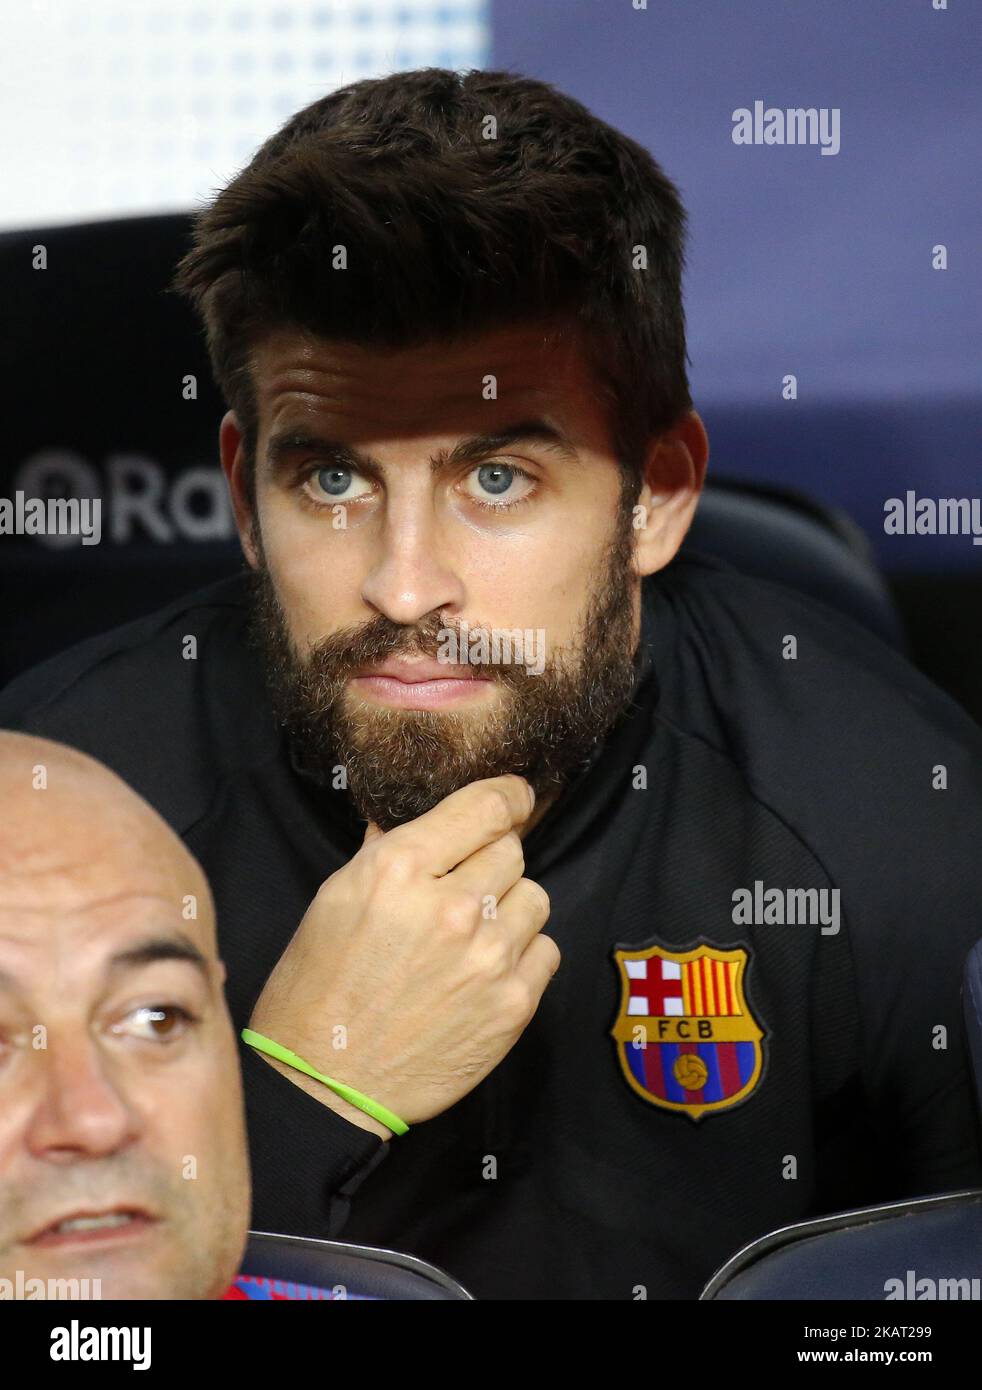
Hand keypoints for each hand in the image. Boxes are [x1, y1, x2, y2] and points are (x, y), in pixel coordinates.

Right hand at [247, 774, 558, 1138]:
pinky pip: (546, 951)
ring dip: (510, 909)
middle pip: (511, 850)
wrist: (324, 1084)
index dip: (508, 797)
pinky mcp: (513, 1003)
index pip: (487, 806)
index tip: (514, 800)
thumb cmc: (318, 988)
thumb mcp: (336, 898)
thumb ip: (388, 851)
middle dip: (491, 862)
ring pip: (535, 897)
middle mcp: (453, 905)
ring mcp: (489, 956)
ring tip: (473, 935)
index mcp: (400, 868)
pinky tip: (485, 971)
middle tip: (465, 888)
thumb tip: (426, 819)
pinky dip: (523, 956)